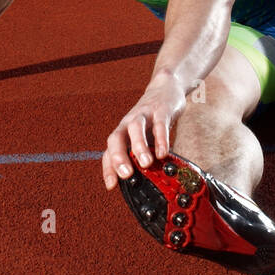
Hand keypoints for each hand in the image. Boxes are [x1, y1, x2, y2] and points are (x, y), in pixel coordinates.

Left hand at [102, 72, 185, 190]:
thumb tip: (149, 181)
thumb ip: (144, 155)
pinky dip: (161, 138)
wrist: (166, 88)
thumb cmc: (153, 118)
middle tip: (126, 174)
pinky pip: (160, 123)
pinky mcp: (161, 109)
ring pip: (135, 128)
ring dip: (139, 146)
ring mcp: (144, 114)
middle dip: (118, 156)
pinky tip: (164, 152)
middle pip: (116, 137)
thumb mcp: (146, 137)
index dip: (108, 168)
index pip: (109, 151)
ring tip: (146, 164)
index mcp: (124, 133)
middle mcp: (129, 123)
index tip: (111, 185)